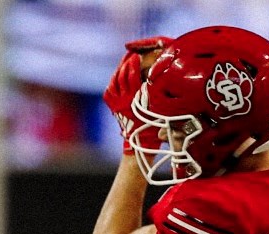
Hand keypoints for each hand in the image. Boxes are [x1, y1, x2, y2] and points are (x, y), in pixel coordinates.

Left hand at [104, 36, 171, 154]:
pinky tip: (118, 76)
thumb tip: (159, 77)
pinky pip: (109, 90)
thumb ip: (157, 93)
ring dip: (119, 69)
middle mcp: (123, 99)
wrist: (138, 143)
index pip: (132, 75)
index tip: (138, 55)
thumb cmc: (154, 127)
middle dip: (126, 63)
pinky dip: (113, 82)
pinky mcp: (112, 107)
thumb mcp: (159, 108)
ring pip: (115, 81)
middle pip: (122, 75)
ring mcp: (116, 103)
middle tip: (132, 54)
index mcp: (135, 98)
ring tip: (125, 61)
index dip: (134, 64)